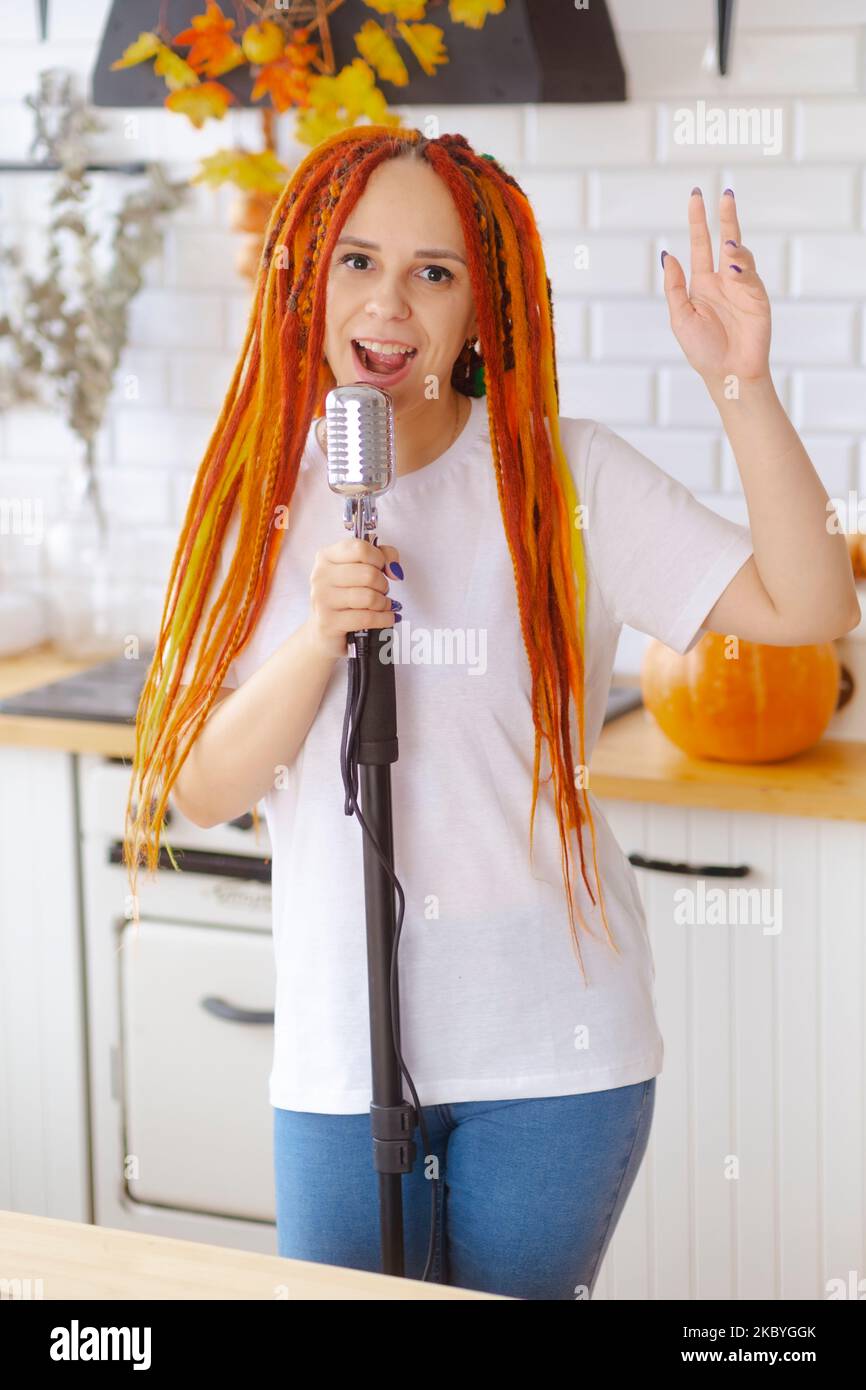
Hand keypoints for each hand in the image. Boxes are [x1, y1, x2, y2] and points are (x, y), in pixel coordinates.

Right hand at [307, 536, 401, 658]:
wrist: (323, 631)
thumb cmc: (344, 597)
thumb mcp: (360, 569)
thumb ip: (382, 556)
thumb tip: (394, 569)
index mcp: (327, 556)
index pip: (360, 548)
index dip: (379, 558)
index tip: (383, 568)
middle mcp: (321, 575)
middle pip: (368, 574)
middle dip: (383, 584)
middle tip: (381, 591)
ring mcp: (323, 599)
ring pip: (369, 597)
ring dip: (383, 603)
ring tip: (383, 605)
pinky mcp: (329, 621)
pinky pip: (367, 618)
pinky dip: (384, 619)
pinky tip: (387, 618)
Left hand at [661, 188, 771, 384]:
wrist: (728, 373)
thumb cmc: (702, 350)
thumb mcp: (680, 317)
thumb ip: (675, 287)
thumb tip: (669, 255)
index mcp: (701, 284)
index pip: (699, 245)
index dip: (698, 221)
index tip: (696, 197)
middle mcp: (722, 281)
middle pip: (724, 240)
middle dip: (725, 217)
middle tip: (724, 194)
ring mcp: (741, 286)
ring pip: (740, 254)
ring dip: (734, 245)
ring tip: (728, 245)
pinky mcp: (757, 296)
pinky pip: (749, 274)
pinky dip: (742, 267)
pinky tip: (734, 266)